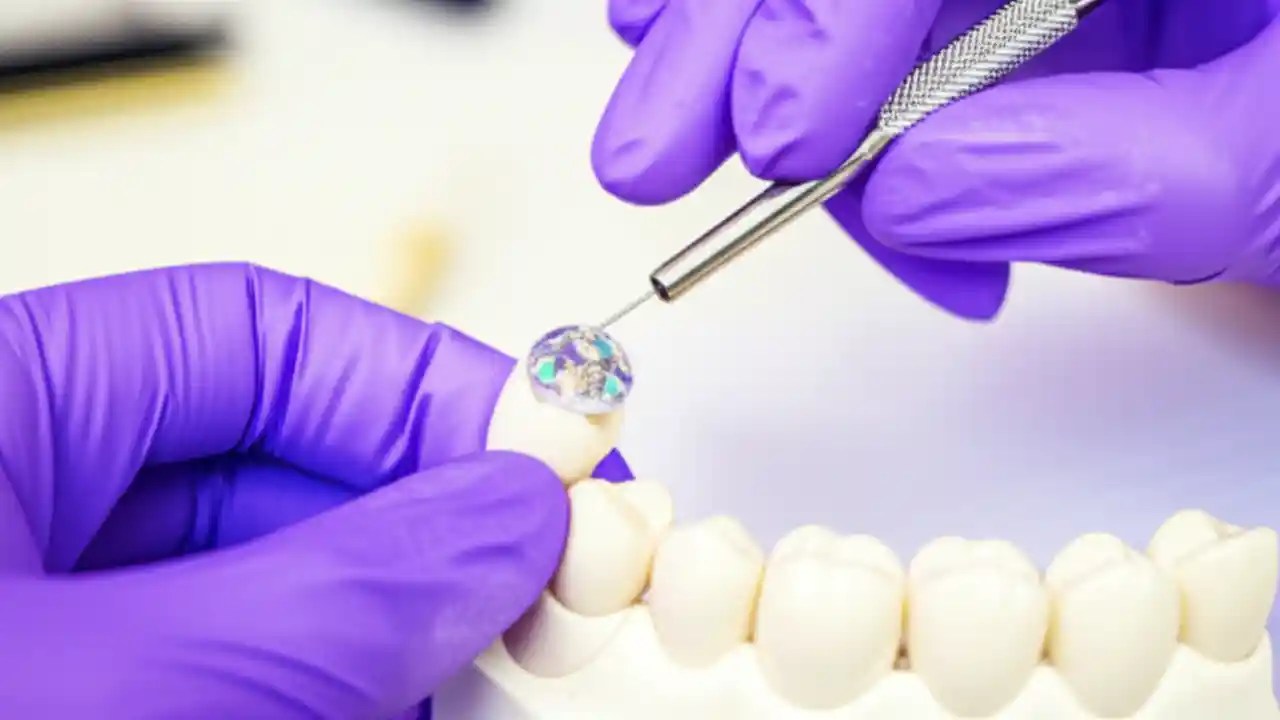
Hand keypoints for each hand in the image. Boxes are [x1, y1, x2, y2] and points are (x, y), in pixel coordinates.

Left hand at [0, 263, 628, 717]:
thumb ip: (337, 595)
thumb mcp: (120, 691)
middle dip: (438, 531)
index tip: (553, 449)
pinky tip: (438, 715)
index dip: (422, 380)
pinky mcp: (109, 700)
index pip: (255, 341)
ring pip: (289, 597)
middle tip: (569, 587)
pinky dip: (354, 700)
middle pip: (289, 474)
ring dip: (413, 637)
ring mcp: (67, 635)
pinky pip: (255, 683)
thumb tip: (517, 515)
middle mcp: (28, 516)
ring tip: (527, 676)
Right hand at [594, 0, 1279, 318]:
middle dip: (748, 34)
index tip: (779, 136)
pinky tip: (756, 92)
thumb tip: (909, 201)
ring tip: (681, 122)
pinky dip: (817, 47)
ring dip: (757, 48)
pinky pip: (902, 9)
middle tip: (653, 148)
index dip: (833, 12)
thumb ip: (1116, 178)